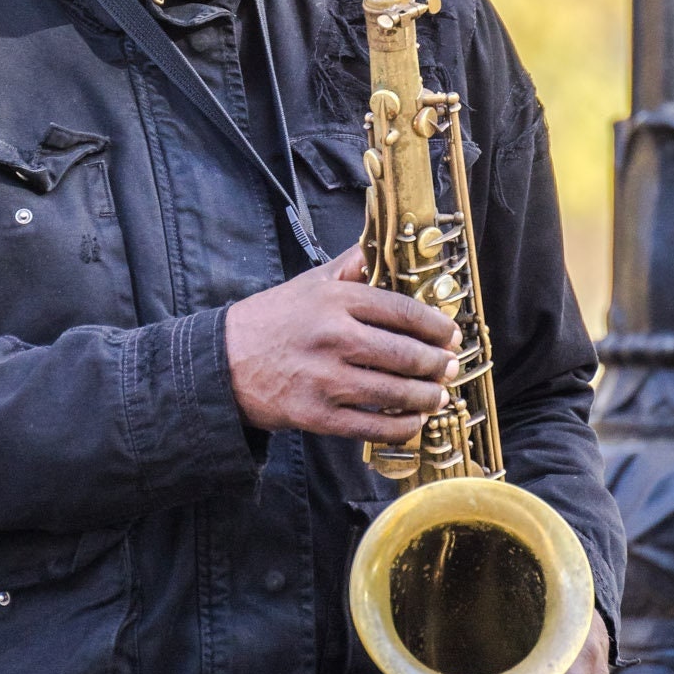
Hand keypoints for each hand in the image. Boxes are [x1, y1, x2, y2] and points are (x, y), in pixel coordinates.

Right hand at [224, 244, 462, 441]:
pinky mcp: (317, 415)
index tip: (450, 334)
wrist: (223, 363)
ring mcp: (325, 379)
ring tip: (438, 395)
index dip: (435, 326)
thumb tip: (383, 247)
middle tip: (450, 366)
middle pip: (405, 353)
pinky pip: (372, 426)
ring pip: (394, 392)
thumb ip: (349, 266)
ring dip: (426, 397)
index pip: (401, 311)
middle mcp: (333, 338)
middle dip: (437, 364)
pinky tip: (413, 422)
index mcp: (335, 301)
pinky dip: (401, 427)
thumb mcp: (309, 284)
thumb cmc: (271, 321)